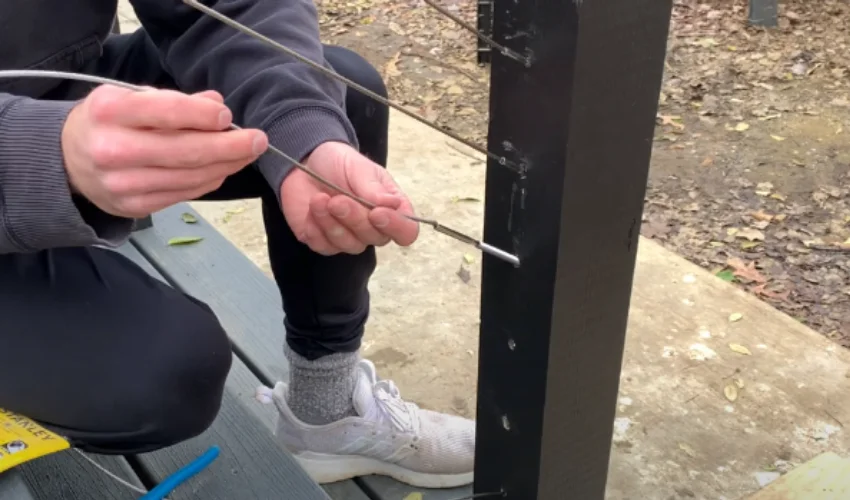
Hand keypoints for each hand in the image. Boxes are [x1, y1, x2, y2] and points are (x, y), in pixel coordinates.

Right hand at [61, 84, 267, 217]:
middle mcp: (114, 150)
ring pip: (190, 176)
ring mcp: (123, 184)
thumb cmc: (109, 122)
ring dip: (227, 165)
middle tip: (259, 140)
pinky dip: (209, 180)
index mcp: (110, 112)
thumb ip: (175, 101)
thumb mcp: (131, 97)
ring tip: (247, 153)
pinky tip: (223, 168)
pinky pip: (184, 193)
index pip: (168, 112)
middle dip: (230, 146)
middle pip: (186, 151)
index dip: (204, 115)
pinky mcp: (134, 207)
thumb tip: (217, 104)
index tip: (228, 115)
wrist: (68, 160)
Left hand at [281, 141, 419, 254]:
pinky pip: (324, 247)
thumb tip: (393, 204)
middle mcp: (374, 228)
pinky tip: (312, 209)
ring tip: (319, 200)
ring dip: (332, 223)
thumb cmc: (340, 164)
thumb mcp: (359, 168)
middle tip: (337, 199)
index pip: (406, 231)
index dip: (396, 227)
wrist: (306, 162)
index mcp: (391, 208)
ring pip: (350, 245)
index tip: (376, 213)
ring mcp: (350, 238)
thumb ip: (374, 189)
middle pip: (376, 238)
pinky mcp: (325, 242)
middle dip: (355, 218)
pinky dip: (315, 229)